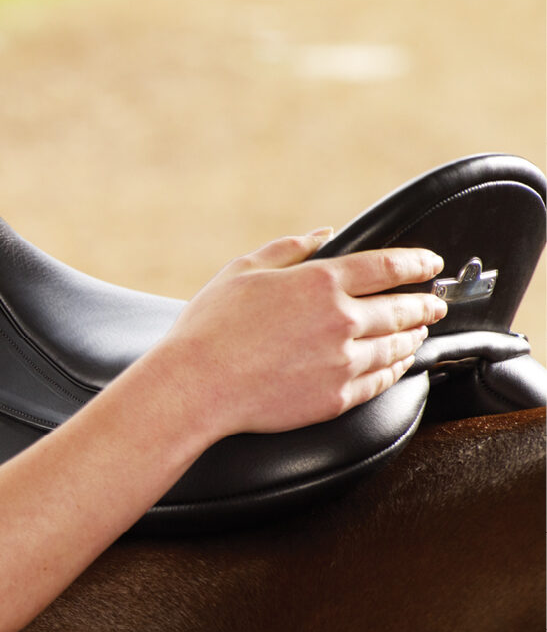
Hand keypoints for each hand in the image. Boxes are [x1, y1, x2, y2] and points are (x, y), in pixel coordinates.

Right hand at [152, 229, 447, 438]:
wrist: (194, 387)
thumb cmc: (209, 327)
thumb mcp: (242, 270)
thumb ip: (289, 248)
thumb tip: (325, 233)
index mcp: (322, 282)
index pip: (390, 266)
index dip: (418, 262)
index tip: (430, 263)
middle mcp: (342, 321)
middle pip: (404, 309)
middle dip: (426, 303)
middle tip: (435, 302)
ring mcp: (343, 362)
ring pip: (398, 347)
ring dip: (414, 336)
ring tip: (418, 332)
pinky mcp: (336, 398)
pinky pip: (380, 381)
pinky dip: (394, 369)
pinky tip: (396, 363)